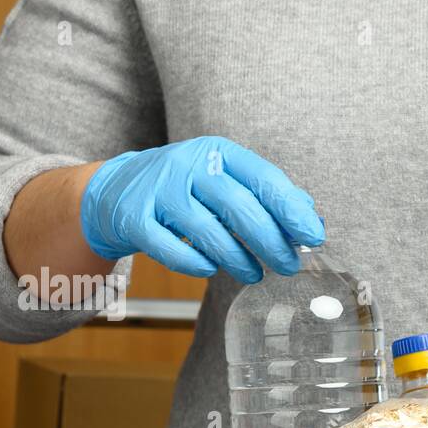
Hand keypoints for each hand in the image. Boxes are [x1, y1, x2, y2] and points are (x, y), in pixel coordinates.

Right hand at [79, 135, 323, 281]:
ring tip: (256, 274)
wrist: (115, 190)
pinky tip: (212, 270)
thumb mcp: (222, 181)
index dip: (291, 210)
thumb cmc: (183, 190)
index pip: (263, 178)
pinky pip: (171, 250)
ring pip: (208, 231)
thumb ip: (264, 195)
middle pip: (239, 206)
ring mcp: (158, 191)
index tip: (313, 236)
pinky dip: (197, 265)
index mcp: (216, 152)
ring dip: (238, 259)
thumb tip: (309, 216)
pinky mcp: (134, 218)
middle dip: (271, 241)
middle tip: (289, 265)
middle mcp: (187, 165)